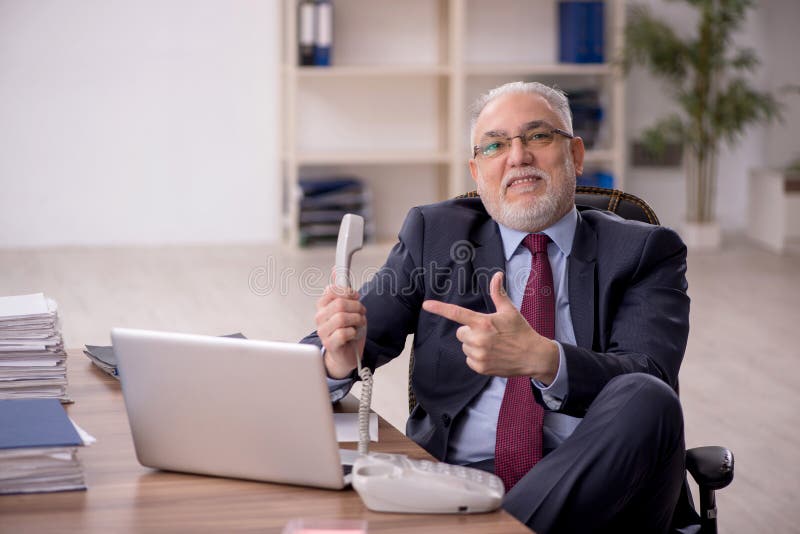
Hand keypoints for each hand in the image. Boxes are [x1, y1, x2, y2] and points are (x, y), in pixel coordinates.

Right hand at [315, 281, 366, 379]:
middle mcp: (319, 317)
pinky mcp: (329, 344)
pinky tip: (353, 335)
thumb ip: (341, 290)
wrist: (346, 354)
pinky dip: (353, 333)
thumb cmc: (346, 329)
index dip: (348, 292)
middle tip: (361, 312)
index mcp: (322, 306)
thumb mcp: (346, 307)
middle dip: (356, 307)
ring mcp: (323, 331)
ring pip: (342, 318)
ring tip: (359, 324)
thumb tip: (335, 269)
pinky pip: (344, 333)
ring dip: (357, 320)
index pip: (332, 290)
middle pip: (340, 304)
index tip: (355, 297)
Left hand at [421, 271, 558, 383]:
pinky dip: (477, 358)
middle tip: (488, 333)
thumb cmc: (521, 331)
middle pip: (460, 332)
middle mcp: (478, 338)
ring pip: (465, 347)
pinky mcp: (480, 367)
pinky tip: (492, 356)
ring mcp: (478, 354)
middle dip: (471, 332)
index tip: (426, 305)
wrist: (533, 356)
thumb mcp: (510, 310)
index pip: (456, 313)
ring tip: (492, 345)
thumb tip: (497, 275)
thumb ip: (498, 293)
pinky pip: (469, 360)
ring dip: (474, 345)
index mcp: (483, 322)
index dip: (439, 308)